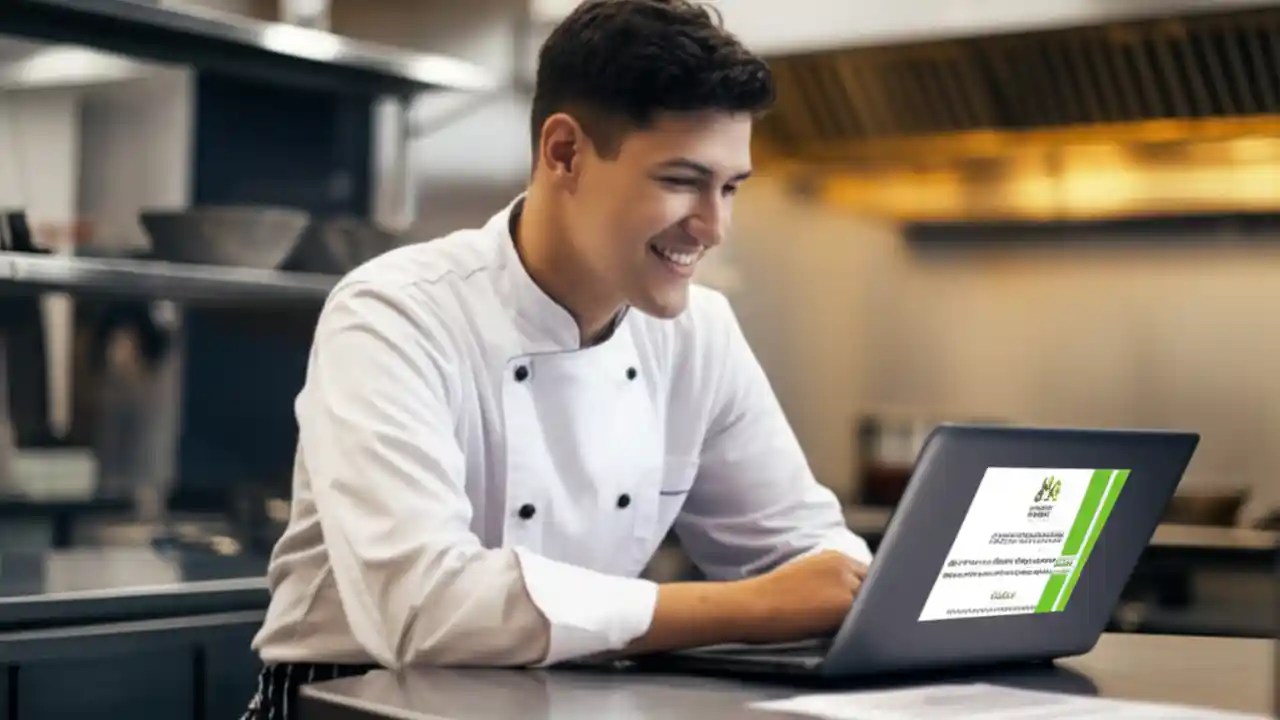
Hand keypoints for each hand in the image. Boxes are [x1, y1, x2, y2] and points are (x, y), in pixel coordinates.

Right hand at [734, 550, 868, 643]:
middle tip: (857, 621)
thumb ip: (831, 582)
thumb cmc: (770, 596)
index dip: (865, 592)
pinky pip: (863, 619)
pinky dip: (858, 627)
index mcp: (834, 557)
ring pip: (871, 603)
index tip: (860, 607)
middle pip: (874, 587)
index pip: (867, 575)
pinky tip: (842, 634)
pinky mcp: (844, 605)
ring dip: (865, 616)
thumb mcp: (805, 575)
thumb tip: (853, 600)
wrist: (753, 604)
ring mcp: (846, 584)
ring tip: (846, 629)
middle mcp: (844, 566)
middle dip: (869, 603)